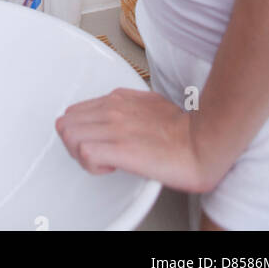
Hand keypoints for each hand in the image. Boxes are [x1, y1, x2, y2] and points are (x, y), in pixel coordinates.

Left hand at [54, 87, 228, 193]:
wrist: (203, 141)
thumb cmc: (183, 129)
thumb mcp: (151, 103)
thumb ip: (130, 106)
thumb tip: (122, 112)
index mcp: (118, 99)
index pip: (74, 112)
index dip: (80, 132)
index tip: (96, 143)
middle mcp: (112, 109)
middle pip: (65, 124)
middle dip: (75, 143)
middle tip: (95, 155)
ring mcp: (114, 127)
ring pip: (69, 137)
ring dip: (81, 155)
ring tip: (103, 162)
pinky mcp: (119, 148)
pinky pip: (85, 155)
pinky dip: (92, 167)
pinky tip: (111, 168)